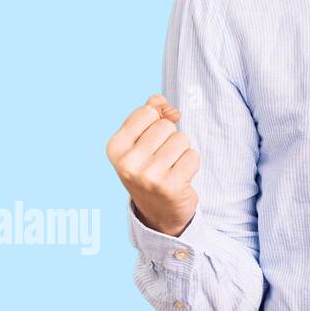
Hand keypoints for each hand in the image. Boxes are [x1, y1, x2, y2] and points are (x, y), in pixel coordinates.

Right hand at [106, 93, 200, 236]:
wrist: (159, 211)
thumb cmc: (150, 167)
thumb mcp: (140, 141)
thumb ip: (150, 114)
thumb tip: (159, 99)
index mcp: (115, 147)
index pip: (148, 112)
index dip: (158, 120)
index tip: (153, 138)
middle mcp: (128, 162)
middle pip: (166, 125)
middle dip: (170, 138)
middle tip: (162, 159)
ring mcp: (148, 176)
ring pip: (182, 139)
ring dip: (182, 151)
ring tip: (171, 167)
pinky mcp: (170, 186)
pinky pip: (193, 156)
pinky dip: (191, 164)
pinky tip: (180, 177)